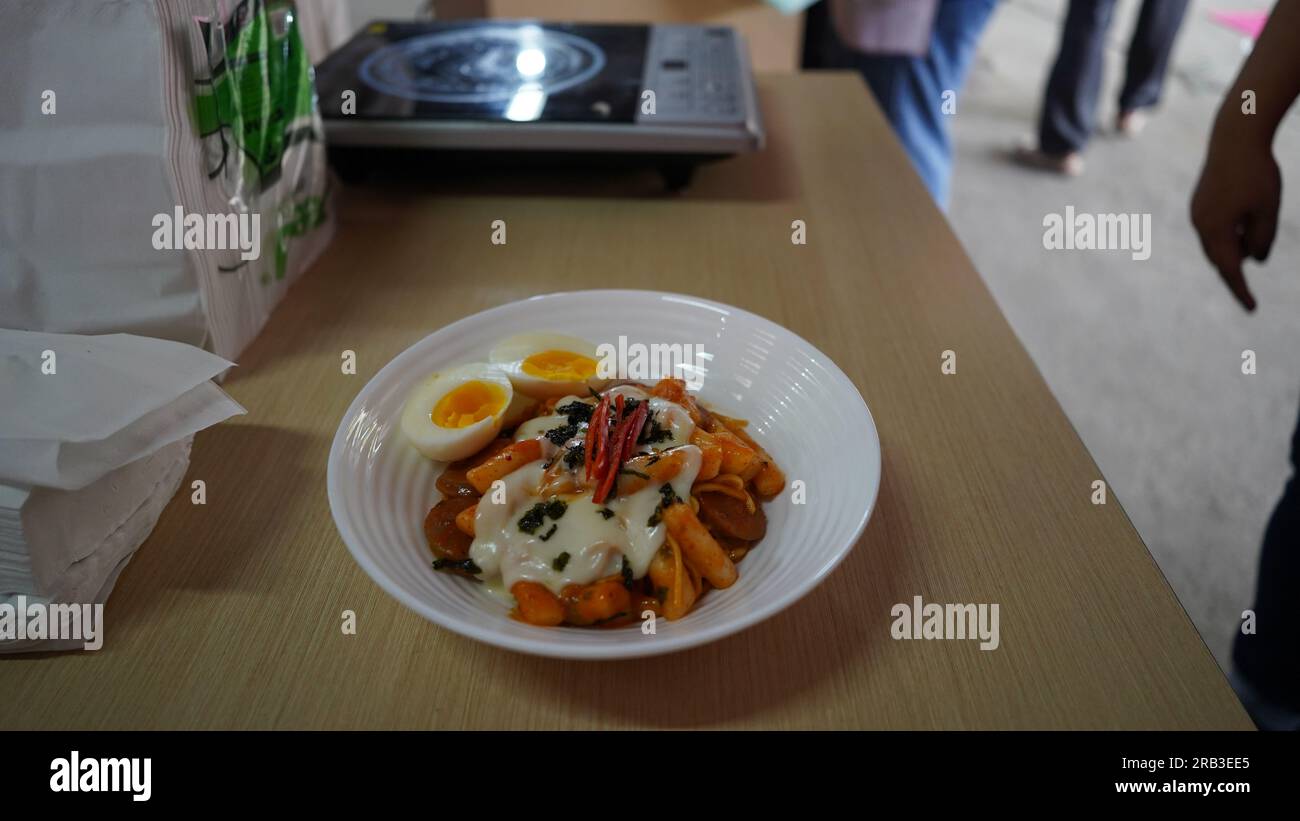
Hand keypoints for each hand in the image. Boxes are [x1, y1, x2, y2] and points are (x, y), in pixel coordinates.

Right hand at [1190, 116, 1281, 311]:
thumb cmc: (1256, 172)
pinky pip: (1213, 228)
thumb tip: (1254, 261)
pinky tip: (1243, 224)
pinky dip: (1228, 235)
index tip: (1252, 309)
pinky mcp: (1200, 203)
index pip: (1230, 270)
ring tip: (1254, 241)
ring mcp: (1197, 213)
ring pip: (1216, 243)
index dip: (1242, 290)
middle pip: (1220, 259)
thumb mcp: (1267, 210)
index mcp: (1215, 229)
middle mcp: (1200, 224)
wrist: (1235, 136)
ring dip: (1234, 250)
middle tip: (1252, 283)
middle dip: (1236, 270)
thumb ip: (1262, 240)